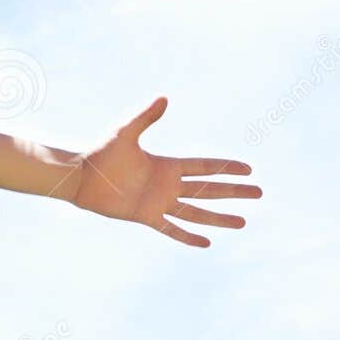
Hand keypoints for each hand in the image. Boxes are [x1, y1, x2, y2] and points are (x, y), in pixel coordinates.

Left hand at [71, 97, 260, 246]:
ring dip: (220, 217)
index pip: (205, 167)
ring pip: (197, 212)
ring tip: (243, 222)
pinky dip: (188, 236)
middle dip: (233, 192)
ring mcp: (159, 202)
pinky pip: (172, 229)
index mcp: (166, 165)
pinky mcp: (146, 216)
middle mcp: (167, 185)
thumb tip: (164, 97)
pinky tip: (206, 242)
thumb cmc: (101, 153)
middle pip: (209, 189)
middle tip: (259, 193)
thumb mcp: (126, 133)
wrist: (81, 178)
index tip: (248, 169)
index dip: (226, 168)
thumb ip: (146, 117)